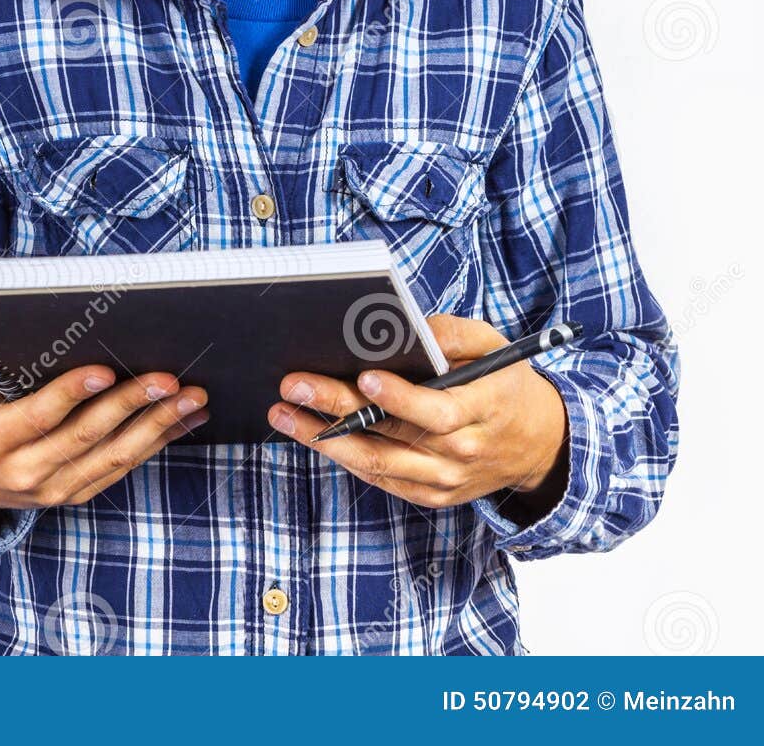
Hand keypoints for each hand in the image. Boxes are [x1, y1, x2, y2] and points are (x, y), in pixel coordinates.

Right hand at [0, 302, 208, 510]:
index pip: (37, 415)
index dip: (70, 394)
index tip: (103, 369)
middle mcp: (24, 469)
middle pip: (84, 437)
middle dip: (130, 405)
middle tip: (169, 377)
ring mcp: (53, 487)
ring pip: (112, 457)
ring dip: (157, 428)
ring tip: (192, 398)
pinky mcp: (75, 494)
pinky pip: (121, 470)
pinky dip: (157, 445)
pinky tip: (186, 420)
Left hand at [266, 314, 569, 513]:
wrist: (537, 445)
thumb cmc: (507, 385)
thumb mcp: (494, 347)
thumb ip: (456, 334)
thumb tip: (414, 326)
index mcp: (483, 411)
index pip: (438, 412)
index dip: (401, 399)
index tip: (366, 378)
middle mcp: (462, 452)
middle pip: (392, 434)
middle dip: (338, 408)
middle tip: (294, 385)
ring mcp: (444, 479)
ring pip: (377, 463)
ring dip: (324, 439)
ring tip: (284, 413)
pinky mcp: (430, 494)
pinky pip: (381, 479)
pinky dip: (344, 458)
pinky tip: (312, 435)